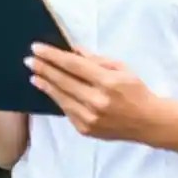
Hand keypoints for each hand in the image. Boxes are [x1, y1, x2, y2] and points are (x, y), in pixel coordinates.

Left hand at [26, 43, 159, 142]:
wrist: (148, 122)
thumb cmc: (136, 91)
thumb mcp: (121, 68)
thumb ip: (96, 60)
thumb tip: (73, 50)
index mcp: (107, 82)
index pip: (73, 65)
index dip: (53, 56)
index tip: (37, 48)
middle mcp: (96, 101)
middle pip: (63, 81)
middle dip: (44, 68)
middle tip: (29, 59)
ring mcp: (89, 118)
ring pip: (61, 97)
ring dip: (45, 84)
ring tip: (34, 75)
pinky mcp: (85, 129)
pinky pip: (66, 110)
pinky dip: (57, 98)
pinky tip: (49, 89)